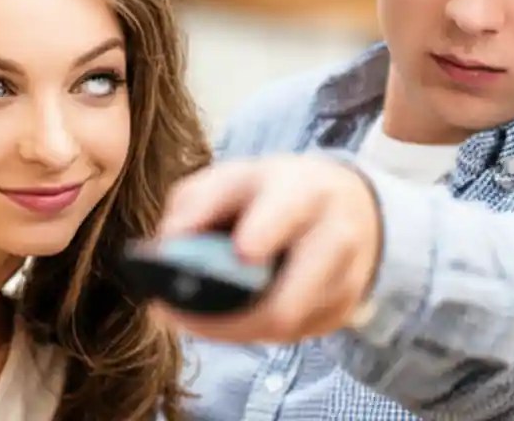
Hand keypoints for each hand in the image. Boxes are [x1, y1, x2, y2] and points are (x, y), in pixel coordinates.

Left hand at [155, 155, 381, 342]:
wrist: (346, 204)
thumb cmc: (275, 191)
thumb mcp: (235, 177)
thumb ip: (197, 202)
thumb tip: (167, 245)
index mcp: (306, 191)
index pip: (288, 211)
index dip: (264, 232)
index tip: (238, 251)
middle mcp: (335, 238)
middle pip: (287, 300)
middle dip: (226, 316)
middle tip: (174, 312)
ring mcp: (345, 283)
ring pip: (281, 326)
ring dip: (226, 326)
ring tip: (186, 314)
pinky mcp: (340, 314)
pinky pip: (285, 336)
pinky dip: (246, 330)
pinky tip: (224, 312)